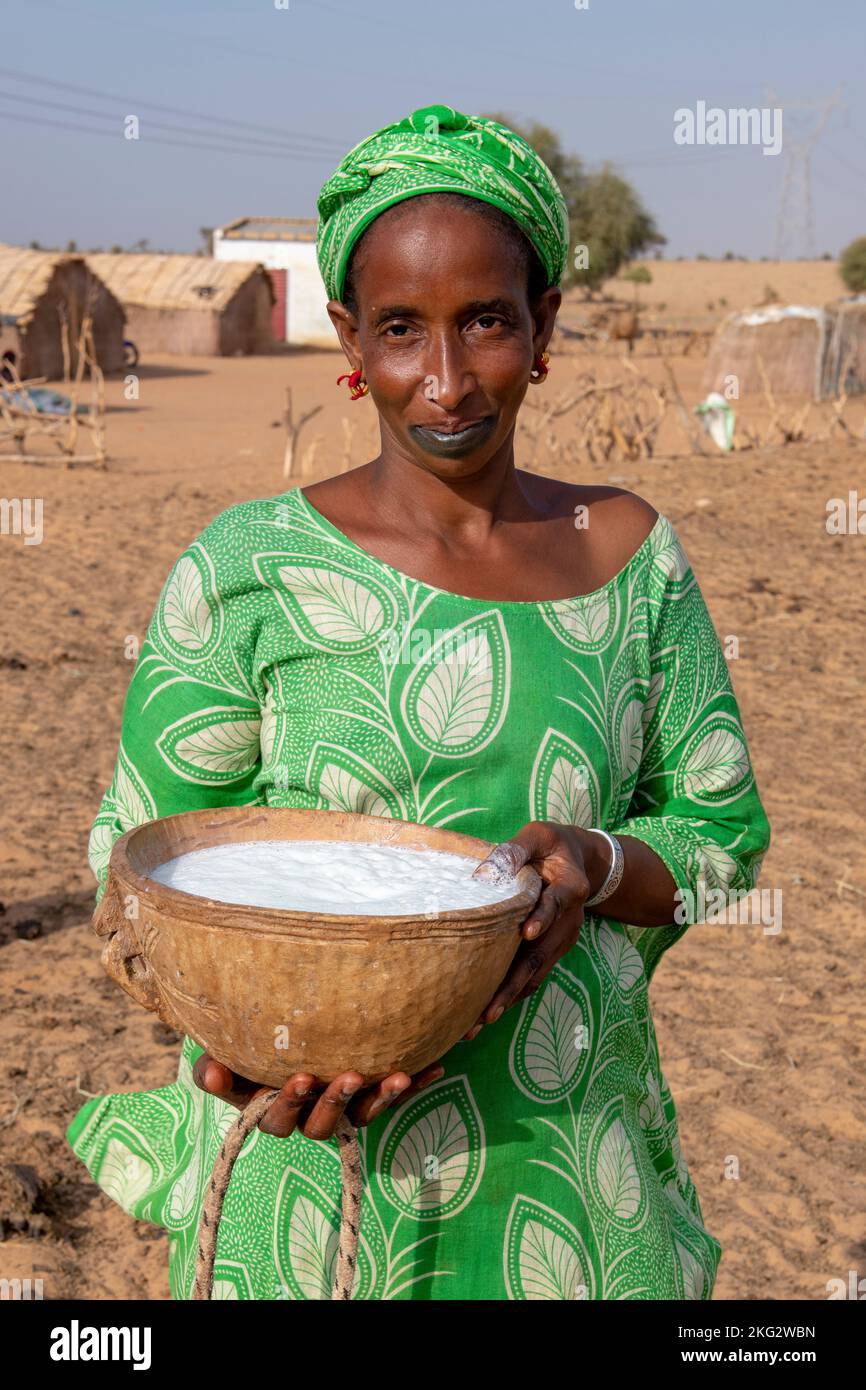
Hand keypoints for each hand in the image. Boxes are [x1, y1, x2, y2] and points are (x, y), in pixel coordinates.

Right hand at [193, 1055, 444, 1138]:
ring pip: (363, 1115)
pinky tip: (436, 1066)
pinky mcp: (370, 1097)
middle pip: (323, 1124)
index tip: (300, 1077)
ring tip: (399, 1076)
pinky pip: (395, 1097)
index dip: (288, 1103)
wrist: (276, 1038)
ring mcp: (343, 1110)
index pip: (275, 1118)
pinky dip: (415, 1084)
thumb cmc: (244, 1051)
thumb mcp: (224, 1058)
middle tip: (350, 1076)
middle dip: (337, 1101)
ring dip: (383, 1097)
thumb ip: (215, 1067)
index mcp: (272, 1111)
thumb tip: (209, 1072)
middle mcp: (310, 1117)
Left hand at [464, 821, 606, 1038]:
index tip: (527, 933)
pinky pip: (533, 976)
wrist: (579, 860)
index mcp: (570, 887)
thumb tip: (485, 872)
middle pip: (541, 955)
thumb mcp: (538, 835)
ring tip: (477, 1024)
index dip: (542, 917)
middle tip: (486, 1011)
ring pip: (535, 974)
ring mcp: (562, 939)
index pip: (555, 903)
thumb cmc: (551, 844)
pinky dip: (512, 995)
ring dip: (508, 999)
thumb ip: (515, 850)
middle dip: (513, 984)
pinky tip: (485, 1014)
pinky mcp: (552, 949)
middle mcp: (569, 920)